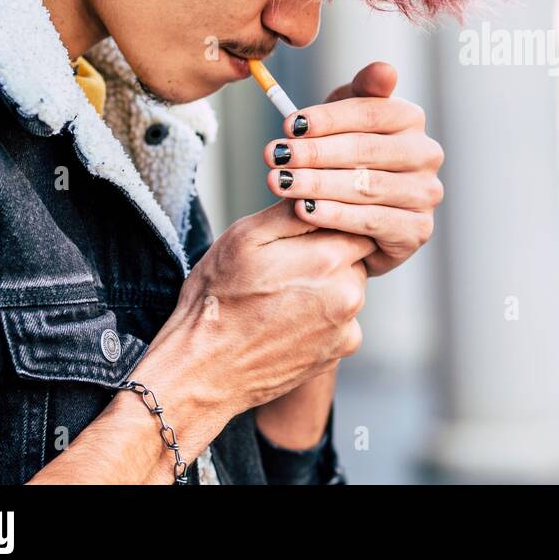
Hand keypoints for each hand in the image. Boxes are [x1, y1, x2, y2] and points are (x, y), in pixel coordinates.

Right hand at [132, 198, 372, 451]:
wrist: (204, 372)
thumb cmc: (218, 299)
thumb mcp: (244, 237)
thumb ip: (292, 209)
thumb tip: (319, 187)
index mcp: (329, 256)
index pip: (350, 220)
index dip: (325, 221)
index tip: (302, 230)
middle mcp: (350, 292)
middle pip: (353, 254)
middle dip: (327, 253)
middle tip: (284, 266)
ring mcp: (348, 325)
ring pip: (348, 285)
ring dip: (326, 284)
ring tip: (281, 296)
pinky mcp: (342, 350)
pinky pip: (343, 319)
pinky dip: (323, 316)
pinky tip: (288, 320)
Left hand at [263, 61, 443, 276]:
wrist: (359, 217)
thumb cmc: (350, 157)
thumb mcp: (349, 120)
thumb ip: (362, 91)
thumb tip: (386, 70)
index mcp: (411, 119)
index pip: (369, 113)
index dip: (327, 118)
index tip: (289, 125)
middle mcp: (426, 154)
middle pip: (365, 149)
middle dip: (314, 153)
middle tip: (275, 155)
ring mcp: (426, 193)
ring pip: (365, 186)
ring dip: (317, 184)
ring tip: (280, 182)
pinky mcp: (418, 230)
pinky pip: (372, 221)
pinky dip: (334, 215)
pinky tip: (304, 209)